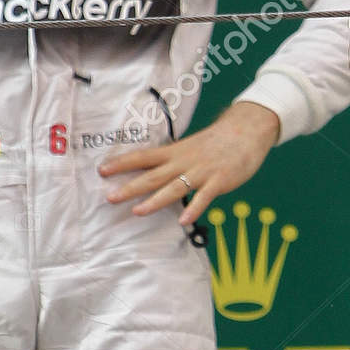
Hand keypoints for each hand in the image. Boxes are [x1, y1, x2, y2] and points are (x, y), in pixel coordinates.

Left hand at [100, 102, 280, 225]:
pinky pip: (205, 197)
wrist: (247, 129)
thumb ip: (174, 161)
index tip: (102, 170)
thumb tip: (151, 174)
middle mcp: (185, 161)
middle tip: (109, 197)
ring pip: (175, 187)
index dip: (122, 163)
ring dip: (155, 201)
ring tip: (137, 211)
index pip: (144, 157)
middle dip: (131, 187)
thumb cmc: (218, 141)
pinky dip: (194, 208)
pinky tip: (183, 220)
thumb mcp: (191, 146)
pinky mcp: (220, 180)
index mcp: (176, 152)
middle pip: (153, 176)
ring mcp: (202, 172)